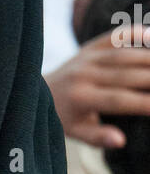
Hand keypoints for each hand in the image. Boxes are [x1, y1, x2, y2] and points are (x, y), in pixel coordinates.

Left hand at [44, 26, 149, 148]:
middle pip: (128, 75)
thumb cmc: (62, 117)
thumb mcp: (75, 132)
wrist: (36, 90)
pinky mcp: (89, 46)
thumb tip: (121, 141)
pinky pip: (114, 36)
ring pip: (125, 54)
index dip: (146, 103)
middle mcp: (84, 75)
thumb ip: (98, 137)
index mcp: (81, 98)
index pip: (120, 100)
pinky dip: (135, 32)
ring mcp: (86, 57)